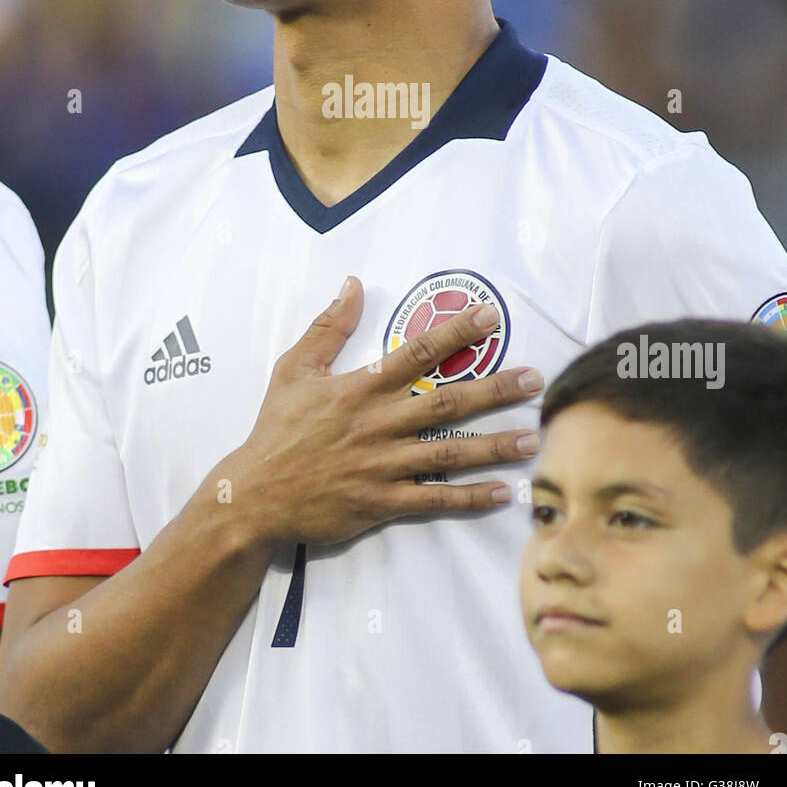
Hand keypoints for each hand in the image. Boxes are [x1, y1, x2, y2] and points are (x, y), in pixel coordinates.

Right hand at [226, 276, 541, 545]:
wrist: (253, 495)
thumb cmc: (276, 430)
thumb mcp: (294, 370)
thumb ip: (328, 327)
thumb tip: (353, 284)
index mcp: (359, 389)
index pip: (416, 354)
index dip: (455, 334)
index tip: (490, 319)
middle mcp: (378, 425)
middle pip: (446, 403)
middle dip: (494, 390)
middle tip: (534, 380)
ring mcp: (383, 466)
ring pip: (449, 454)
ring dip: (493, 446)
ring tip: (532, 439)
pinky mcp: (382, 502)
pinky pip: (434, 500)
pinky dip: (469, 498)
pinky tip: (501, 492)